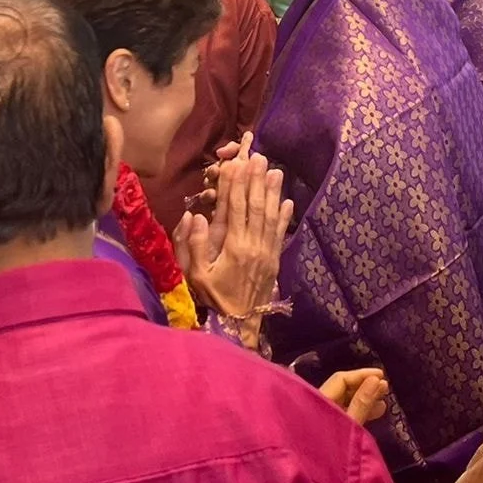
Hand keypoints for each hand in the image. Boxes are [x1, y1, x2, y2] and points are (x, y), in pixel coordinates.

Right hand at [174, 141, 290, 322]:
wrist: (237, 325)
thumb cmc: (212, 298)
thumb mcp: (195, 275)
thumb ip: (194, 245)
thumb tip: (194, 215)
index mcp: (233, 246)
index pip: (234, 208)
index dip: (235, 184)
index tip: (236, 164)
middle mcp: (253, 245)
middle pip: (255, 206)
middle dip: (256, 180)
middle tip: (259, 157)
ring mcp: (266, 252)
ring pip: (270, 216)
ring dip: (273, 192)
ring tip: (275, 170)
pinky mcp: (274, 260)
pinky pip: (280, 233)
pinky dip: (284, 216)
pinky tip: (288, 200)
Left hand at [319, 368, 389, 426]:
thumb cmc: (331, 452)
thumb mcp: (351, 425)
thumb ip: (362, 403)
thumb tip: (376, 379)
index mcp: (318, 401)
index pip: (341, 379)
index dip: (362, 374)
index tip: (382, 374)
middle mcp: (317, 406)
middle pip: (341, 389)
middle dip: (364, 386)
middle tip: (385, 387)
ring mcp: (321, 418)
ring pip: (343, 401)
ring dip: (363, 399)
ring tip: (383, 401)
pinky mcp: (326, 430)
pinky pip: (343, 413)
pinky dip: (358, 411)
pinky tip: (373, 412)